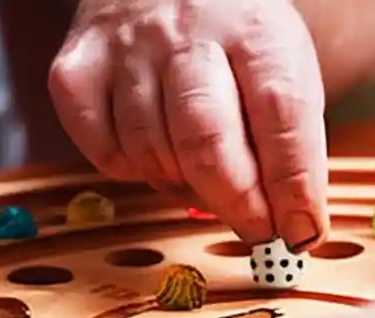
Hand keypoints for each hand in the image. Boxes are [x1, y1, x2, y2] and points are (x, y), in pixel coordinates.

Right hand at [49, 0, 329, 249]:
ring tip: (205, 179)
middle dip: (236, 202)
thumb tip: (293, 227)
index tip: (300, 230)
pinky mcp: (75, 70)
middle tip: (255, 228)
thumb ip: (290, 146)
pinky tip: (154, 153)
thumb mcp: (283, 73)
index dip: (292, 184)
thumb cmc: (233, 47)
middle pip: (205, 139)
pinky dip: (133, 171)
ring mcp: (126, 49)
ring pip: (151, 153)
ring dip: (184, 188)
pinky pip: (103, 152)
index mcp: (254, 30)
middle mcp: (186, 32)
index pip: (280, 114)